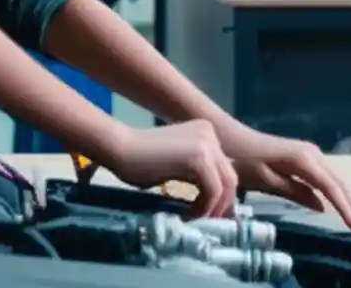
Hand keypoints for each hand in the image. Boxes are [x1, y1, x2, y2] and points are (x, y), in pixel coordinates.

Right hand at [101, 120, 238, 219]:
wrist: (120, 149)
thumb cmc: (140, 160)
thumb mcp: (178, 162)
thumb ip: (197, 170)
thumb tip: (216, 197)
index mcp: (206, 131)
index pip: (225, 168)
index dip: (222, 194)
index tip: (211, 213)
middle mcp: (210, 133)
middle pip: (230, 177)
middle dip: (222, 203)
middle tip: (208, 220)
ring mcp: (206, 144)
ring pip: (225, 185)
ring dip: (213, 207)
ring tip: (196, 217)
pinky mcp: (198, 158)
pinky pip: (213, 190)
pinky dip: (204, 207)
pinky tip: (189, 213)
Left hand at [219, 126, 350, 234]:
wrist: (229, 136)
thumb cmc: (241, 158)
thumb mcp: (263, 179)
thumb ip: (293, 191)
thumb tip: (321, 207)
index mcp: (302, 159)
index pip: (331, 188)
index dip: (346, 210)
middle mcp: (312, 154)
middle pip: (339, 185)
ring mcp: (310, 154)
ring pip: (336, 182)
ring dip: (349, 203)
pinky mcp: (305, 159)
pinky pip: (326, 179)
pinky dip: (337, 196)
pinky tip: (343, 210)